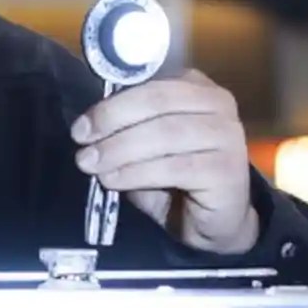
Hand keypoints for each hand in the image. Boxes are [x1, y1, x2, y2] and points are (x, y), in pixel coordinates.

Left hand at [71, 69, 258, 253]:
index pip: (148, 86)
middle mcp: (218, 104)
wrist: (213, 221)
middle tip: (82, 146)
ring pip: (164, 134)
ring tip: (92, 166)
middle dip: (112, 123)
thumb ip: (125, 128)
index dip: (110, 106)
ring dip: (119, 150)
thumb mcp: (144, 146)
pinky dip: (136, 173)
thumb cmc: (174, 178)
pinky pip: (174, 167)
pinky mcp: (227, 170)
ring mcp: (228, 135)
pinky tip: (114, 180)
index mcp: (195, 88)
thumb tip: (87, 127)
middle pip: (156, 103)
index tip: (80, 128)